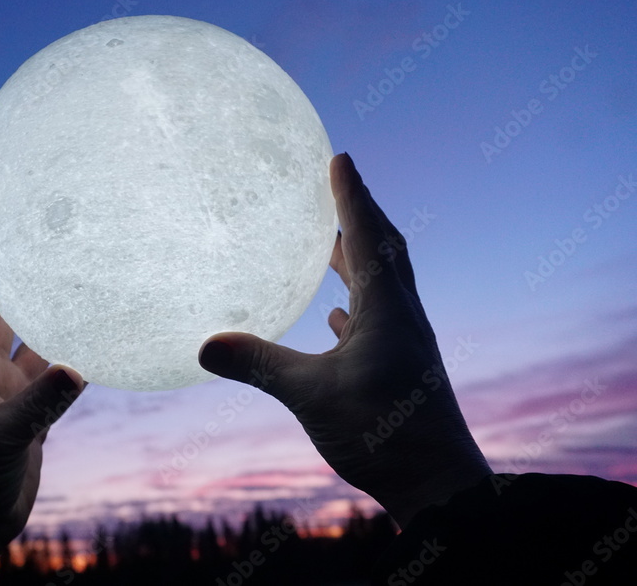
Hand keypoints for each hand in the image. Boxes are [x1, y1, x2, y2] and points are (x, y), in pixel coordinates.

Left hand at [0, 263, 84, 583]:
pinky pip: (56, 382)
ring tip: (78, 290)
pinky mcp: (32, 420)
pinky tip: (95, 346)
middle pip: (6, 321)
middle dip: (19, 288)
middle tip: (41, 252)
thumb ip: (39, 403)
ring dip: (53, 324)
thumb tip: (77, 366)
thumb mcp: (2, 438)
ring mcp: (12, 398)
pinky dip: (73, 364)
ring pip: (36, 349)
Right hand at [198, 153, 490, 528]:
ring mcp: (406, 343)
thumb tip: (203, 345)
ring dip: (361, 257)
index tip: (340, 157)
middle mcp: (402, 317)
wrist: (439, 486)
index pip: (368, 236)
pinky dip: (359, 303)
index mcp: (386, 310)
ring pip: (383, 284)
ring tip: (333, 243)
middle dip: (360, 214)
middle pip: (385, 250)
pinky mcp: (404, 368)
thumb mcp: (311, 396)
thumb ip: (259, 364)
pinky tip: (339, 317)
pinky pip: (380, 319)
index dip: (351, 194)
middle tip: (337, 187)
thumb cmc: (383, 436)